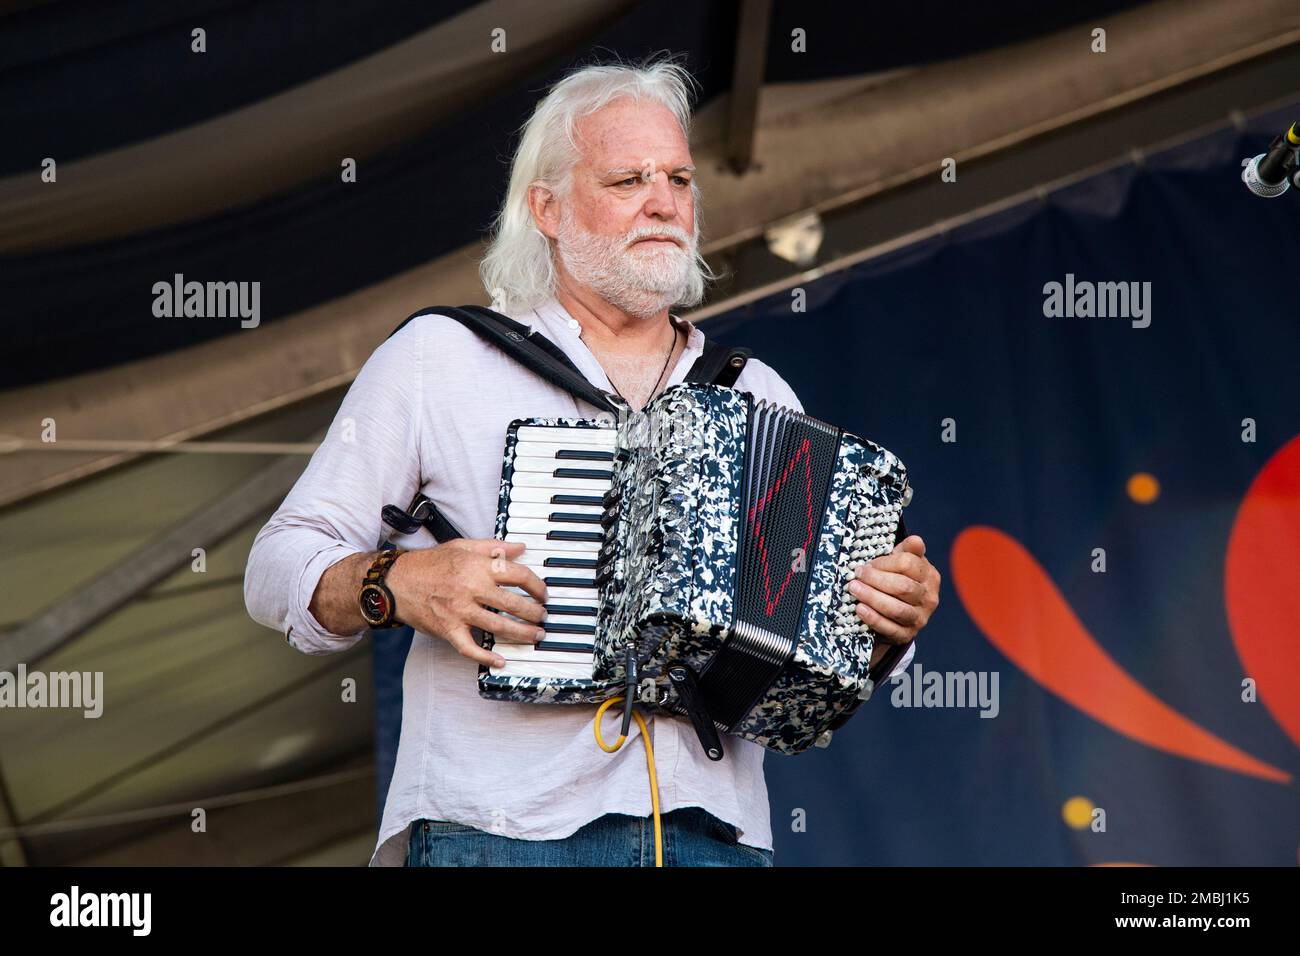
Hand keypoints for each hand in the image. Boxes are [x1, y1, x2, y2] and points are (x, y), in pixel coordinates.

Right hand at [387, 539, 547, 666]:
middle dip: (535, 613)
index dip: (537, 586)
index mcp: (478, 566)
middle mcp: (471, 588)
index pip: (519, 575)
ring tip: (535, 636)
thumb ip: (493, 547)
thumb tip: (520, 547)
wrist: (396, 581)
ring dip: (522, 634)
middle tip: (543, 617)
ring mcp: (460, 611)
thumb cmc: (429, 563)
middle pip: (514, 604)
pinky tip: (501, 660)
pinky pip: (469, 648)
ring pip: (499, 626)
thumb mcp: (462, 546)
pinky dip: (486, 657)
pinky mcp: (448, 629)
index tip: (543, 593)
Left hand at [848, 535, 940, 644]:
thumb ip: (908, 550)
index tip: (868, 564)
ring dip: (872, 598)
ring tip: (854, 589)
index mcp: (929, 576)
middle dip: (875, 580)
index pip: (908, 564)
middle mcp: (929, 598)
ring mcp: (919, 618)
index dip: (885, 563)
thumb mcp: (904, 562)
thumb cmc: (899, 579)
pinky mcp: (907, 635)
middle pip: (902, 587)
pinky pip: (890, 628)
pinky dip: (873, 618)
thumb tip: (915, 540)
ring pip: (896, 609)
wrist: (899, 612)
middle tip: (856, 575)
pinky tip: (859, 609)